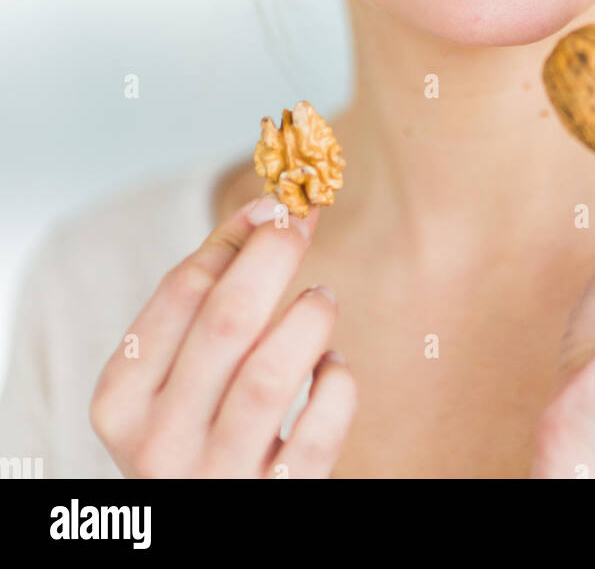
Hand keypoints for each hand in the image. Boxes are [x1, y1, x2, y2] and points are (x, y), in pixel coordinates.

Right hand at [90, 197, 355, 477]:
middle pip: (228, 320)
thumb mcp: (171, 378)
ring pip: (271, 373)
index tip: (275, 202)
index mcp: (121, 401)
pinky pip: (319, 428)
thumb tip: (265, 209)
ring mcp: (216, 479)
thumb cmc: (193, 435)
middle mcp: (158, 444)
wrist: (203, 527)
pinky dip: (336, 383)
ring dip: (308, 317)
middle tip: (306, 217)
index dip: (235, 236)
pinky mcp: (275, 502)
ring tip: (322, 299)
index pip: (180, 293)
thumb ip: (204, 301)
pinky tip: (331, 368)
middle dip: (274, 253)